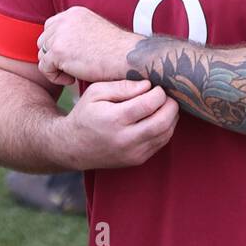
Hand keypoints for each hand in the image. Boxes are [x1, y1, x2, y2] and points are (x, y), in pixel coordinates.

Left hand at [38, 6, 140, 84]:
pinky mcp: (58, 51)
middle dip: (54, 57)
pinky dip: (56, 78)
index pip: (51, 27)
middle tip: (73, 68)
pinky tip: (72, 80)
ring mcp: (60, 34)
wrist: (128, 57)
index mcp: (74, 13)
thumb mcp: (94, 33)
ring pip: (42, 54)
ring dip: (55, 67)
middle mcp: (65, 20)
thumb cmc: (117, 52)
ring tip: (73, 74)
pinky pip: (45, 68)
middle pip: (43, 41)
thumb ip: (77, 34)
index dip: (57, 45)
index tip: (73, 58)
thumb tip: (61, 48)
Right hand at [57, 79, 178, 169]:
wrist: (74, 147)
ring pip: (166, 133)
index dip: (159, 93)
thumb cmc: (85, 114)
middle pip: (163, 121)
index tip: (155, 87)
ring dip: (171, 117)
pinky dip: (165, 129)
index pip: (149, 104)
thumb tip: (147, 85)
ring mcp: (133, 153)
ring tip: (163, 105)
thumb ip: (122, 86)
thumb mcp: (95, 92)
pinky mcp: (138, 160)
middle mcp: (125, 139)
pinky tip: (158, 118)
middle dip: (171, 105)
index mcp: (113, 119)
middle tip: (166, 95)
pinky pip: (161, 143)